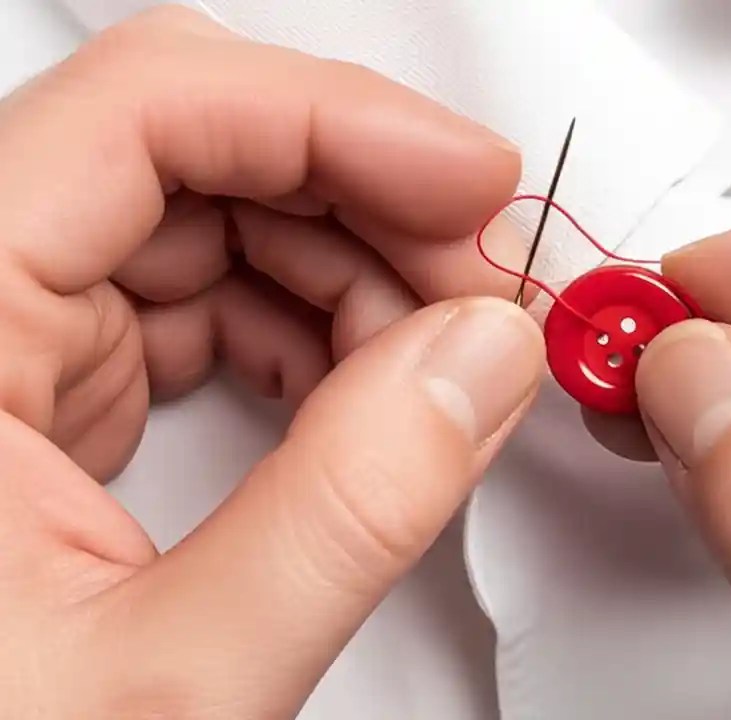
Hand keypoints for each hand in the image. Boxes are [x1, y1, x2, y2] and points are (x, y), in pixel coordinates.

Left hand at [0, 7, 542, 716]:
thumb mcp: (169, 683)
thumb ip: (345, 513)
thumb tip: (480, 360)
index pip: (143, 115)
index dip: (332, 120)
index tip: (468, 182)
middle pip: (194, 150)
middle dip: (370, 204)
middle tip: (483, 291)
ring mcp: (5, 342)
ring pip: (212, 221)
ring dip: (356, 274)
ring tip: (444, 364)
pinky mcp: (52, 388)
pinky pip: (204, 300)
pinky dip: (313, 331)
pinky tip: (371, 393)